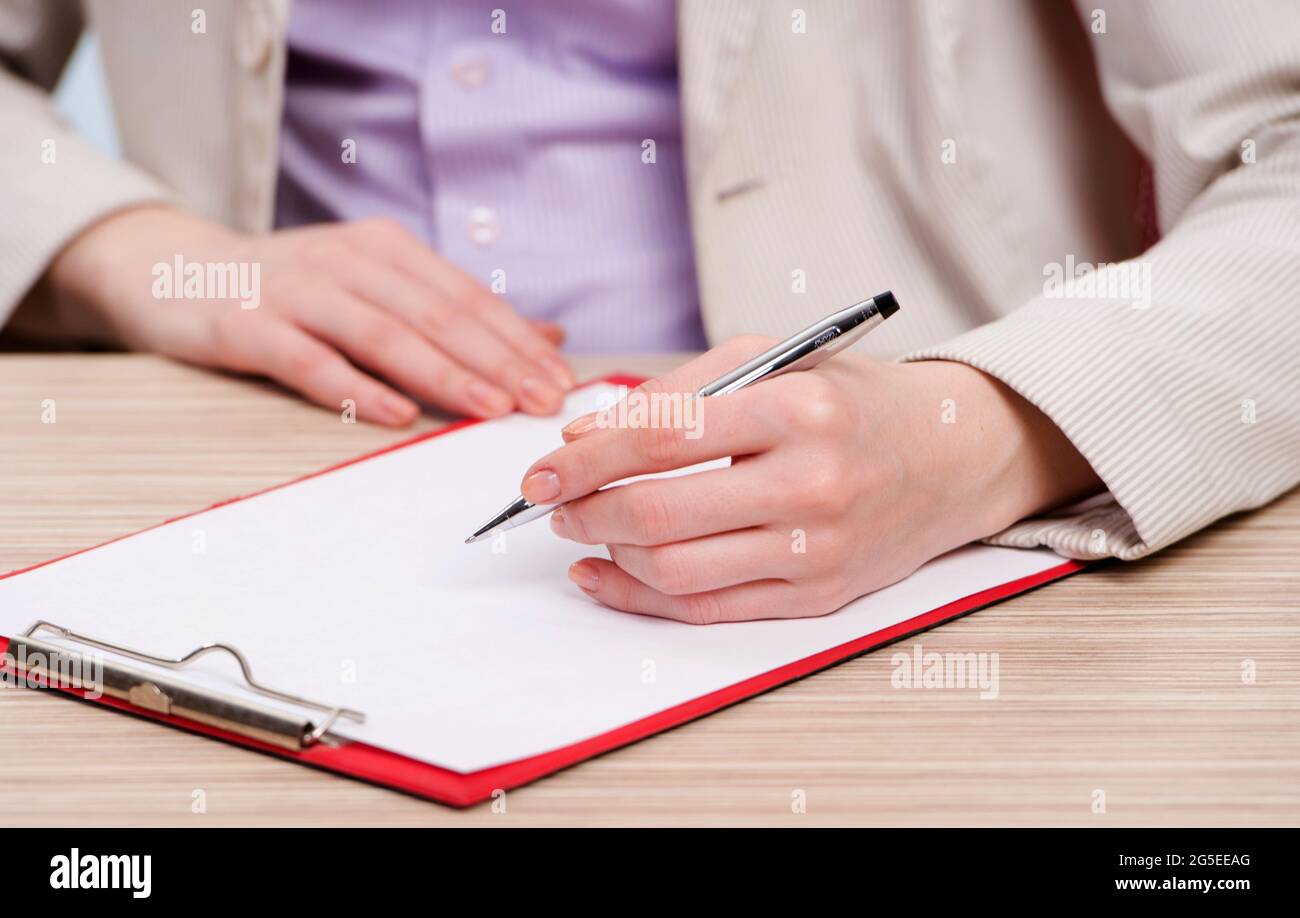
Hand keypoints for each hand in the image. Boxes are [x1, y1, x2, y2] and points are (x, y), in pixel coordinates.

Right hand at [43, 205, 574, 424]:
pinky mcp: (248, 325)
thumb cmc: (296, 287)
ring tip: (489, 408)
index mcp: (386, 248)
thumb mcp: (378, 284)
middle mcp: (348, 260)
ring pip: (383, 335)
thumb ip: (457, 309)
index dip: (516, 341)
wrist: (176, 270)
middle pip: (435, 315)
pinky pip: (309, 361)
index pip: (466, 298)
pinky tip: (394, 415)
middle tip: (542, 401)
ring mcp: (296, 290)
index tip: (561, 381)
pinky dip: (353, 388)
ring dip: (441, 374)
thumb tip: (548, 336)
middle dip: (496, 360)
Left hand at [521, 336, 1102, 622]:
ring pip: (676, 570)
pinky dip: (642, 597)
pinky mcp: (818, 599)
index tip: (539, 469)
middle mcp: (812, 485)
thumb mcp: (774, 361)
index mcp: (798, 411)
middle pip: (659, 512)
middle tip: (551, 502)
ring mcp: (817, 551)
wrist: (953, 456)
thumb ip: (676, 390)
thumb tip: (583, 436)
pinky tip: (605, 575)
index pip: (663, 437)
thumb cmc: (852, 400)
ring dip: (608, 553)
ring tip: (583, 528)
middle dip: (583, 509)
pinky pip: (708, 610)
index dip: (585, 458)